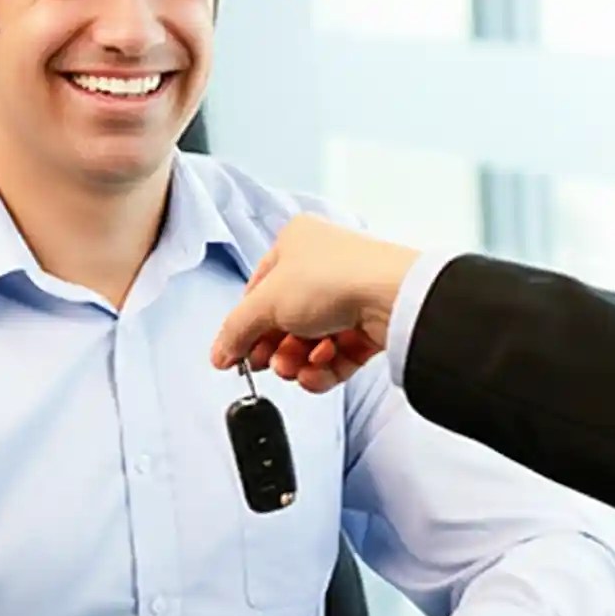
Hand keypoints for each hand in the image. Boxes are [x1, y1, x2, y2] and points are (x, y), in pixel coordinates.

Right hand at [210, 213, 419, 393]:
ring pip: (310, 341)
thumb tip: (221, 353)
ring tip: (295, 368)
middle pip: (284, 321)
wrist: (393, 297)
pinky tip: (317, 372)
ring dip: (298, 362)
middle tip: (268, 363)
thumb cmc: (337, 278)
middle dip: (275, 349)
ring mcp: (349, 296)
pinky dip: (324, 369)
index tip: (236, 354)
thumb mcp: (266, 303)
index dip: (246, 326)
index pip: (258, 291)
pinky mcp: (370, 326)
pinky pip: (337, 355)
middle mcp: (323, 266)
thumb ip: (236, 331)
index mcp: (295, 243)